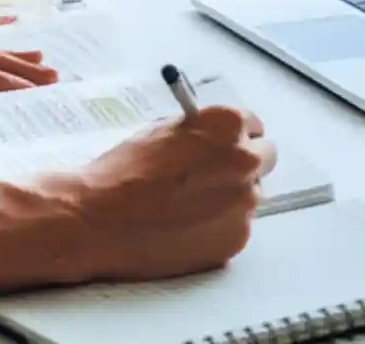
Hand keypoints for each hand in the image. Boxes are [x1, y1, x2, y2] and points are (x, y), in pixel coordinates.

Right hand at [66, 106, 275, 281]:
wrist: (100, 218)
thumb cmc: (122, 173)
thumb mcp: (162, 131)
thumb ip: (200, 132)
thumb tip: (214, 139)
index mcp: (227, 125)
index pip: (254, 125)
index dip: (235, 136)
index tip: (226, 145)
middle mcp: (244, 161)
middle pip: (265, 158)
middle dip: (242, 164)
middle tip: (215, 174)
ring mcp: (244, 202)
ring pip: (250, 195)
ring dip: (230, 196)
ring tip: (188, 204)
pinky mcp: (236, 238)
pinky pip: (237, 227)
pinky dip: (219, 226)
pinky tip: (186, 225)